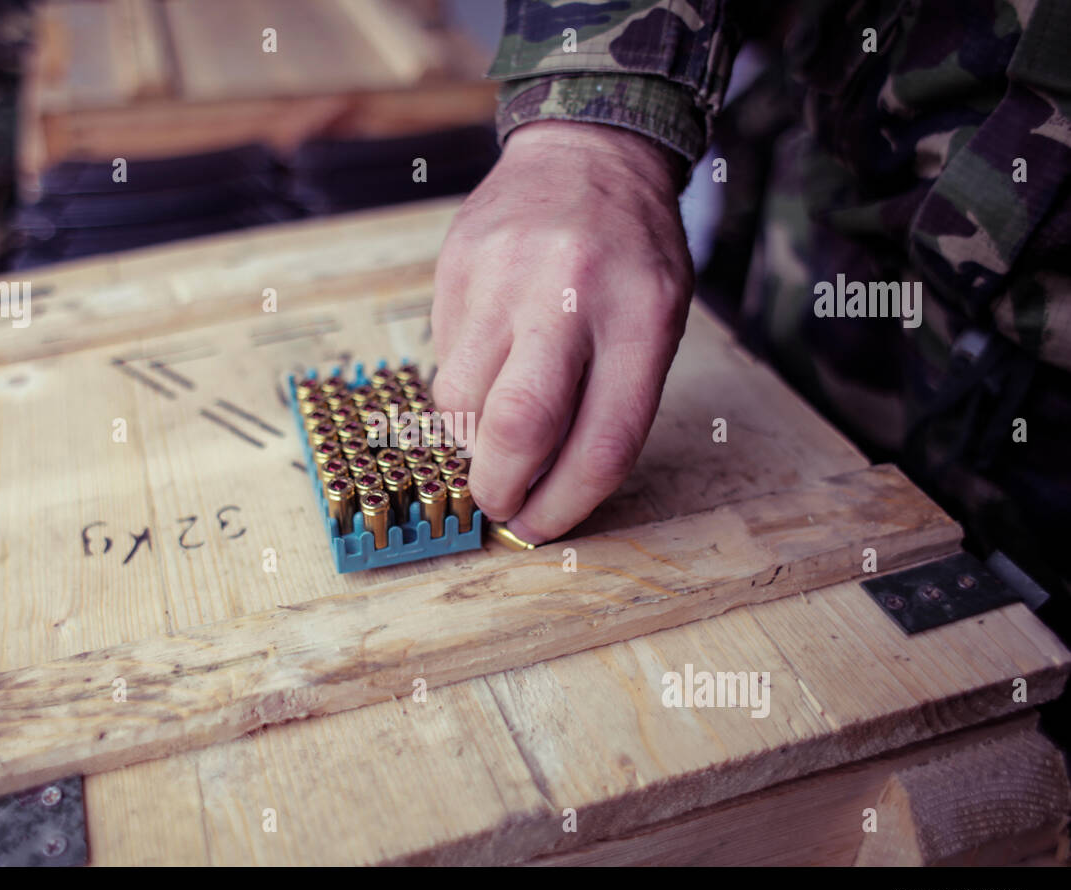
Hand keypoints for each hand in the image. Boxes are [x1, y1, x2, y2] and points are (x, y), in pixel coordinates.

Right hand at [431, 120, 692, 543]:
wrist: (586, 152)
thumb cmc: (632, 255)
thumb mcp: (658, 320)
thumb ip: (613, 400)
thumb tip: (546, 486)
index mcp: (641, 318)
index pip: (602, 444)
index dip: (566, 505)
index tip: (542, 526)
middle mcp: (569, 295)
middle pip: (519, 427)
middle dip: (501, 487)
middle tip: (499, 501)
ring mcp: (504, 277)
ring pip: (461, 401)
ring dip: (468, 440)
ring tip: (488, 431)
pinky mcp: (454, 267)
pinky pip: (442, 359)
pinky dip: (458, 389)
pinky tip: (483, 370)